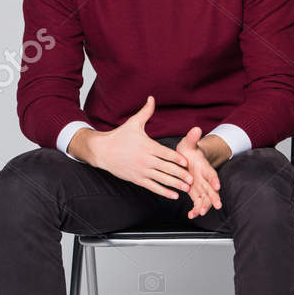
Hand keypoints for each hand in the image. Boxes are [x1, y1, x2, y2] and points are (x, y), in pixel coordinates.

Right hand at [75, 96, 191, 198]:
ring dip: (175, 185)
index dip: (176, 158)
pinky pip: (152, 187)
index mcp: (147, 146)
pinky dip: (164, 192)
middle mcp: (145, 160)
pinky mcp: (137, 179)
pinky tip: (174, 196)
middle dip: (180, 174)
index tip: (186, 163)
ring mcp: (141, 171)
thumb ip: (146, 112)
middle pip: (166, 168)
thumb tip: (152, 98)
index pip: (165, 153)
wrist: (101, 151)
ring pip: (161, 179)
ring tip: (187, 189)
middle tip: (192, 180)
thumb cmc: (119, 136)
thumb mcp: (133, 123)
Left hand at [177, 127, 222, 218]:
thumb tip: (196, 129)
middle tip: (217, 206)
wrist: (189, 158)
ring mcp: (201, 186)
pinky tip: (192, 215)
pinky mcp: (195, 192)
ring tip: (200, 213)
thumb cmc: (189, 150)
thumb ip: (192, 138)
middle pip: (212, 189)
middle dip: (214, 198)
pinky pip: (198, 202)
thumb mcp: (188, 143)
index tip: (217, 186)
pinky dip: (196, 209)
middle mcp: (204, 179)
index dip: (214, 180)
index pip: (211, 174)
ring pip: (206, 198)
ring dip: (204, 206)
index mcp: (204, 167)